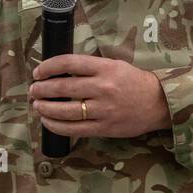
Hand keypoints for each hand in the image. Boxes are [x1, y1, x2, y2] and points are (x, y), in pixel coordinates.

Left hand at [30, 54, 171, 139]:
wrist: (159, 103)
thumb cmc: (133, 82)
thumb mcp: (114, 65)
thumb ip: (89, 67)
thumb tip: (58, 71)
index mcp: (105, 68)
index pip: (68, 63)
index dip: (48, 67)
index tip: (38, 72)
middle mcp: (103, 88)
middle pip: (63, 88)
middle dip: (42, 89)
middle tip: (33, 90)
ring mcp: (103, 110)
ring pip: (65, 110)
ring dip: (45, 108)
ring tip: (37, 105)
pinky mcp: (104, 128)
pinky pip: (74, 129)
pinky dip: (56, 126)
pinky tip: (47, 121)